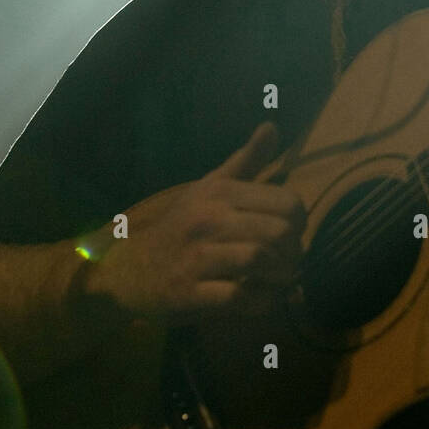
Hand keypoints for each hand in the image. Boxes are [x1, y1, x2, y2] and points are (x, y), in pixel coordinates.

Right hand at [80, 123, 305, 320]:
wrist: (128, 269)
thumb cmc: (180, 226)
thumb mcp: (209, 187)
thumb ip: (245, 160)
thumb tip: (272, 126)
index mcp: (220, 193)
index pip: (287, 203)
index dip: (299, 222)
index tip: (290, 233)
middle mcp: (208, 219)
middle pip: (279, 232)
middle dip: (294, 251)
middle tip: (288, 261)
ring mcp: (197, 257)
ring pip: (260, 260)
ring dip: (281, 276)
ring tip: (279, 279)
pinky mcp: (189, 293)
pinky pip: (240, 297)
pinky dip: (261, 302)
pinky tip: (261, 298)